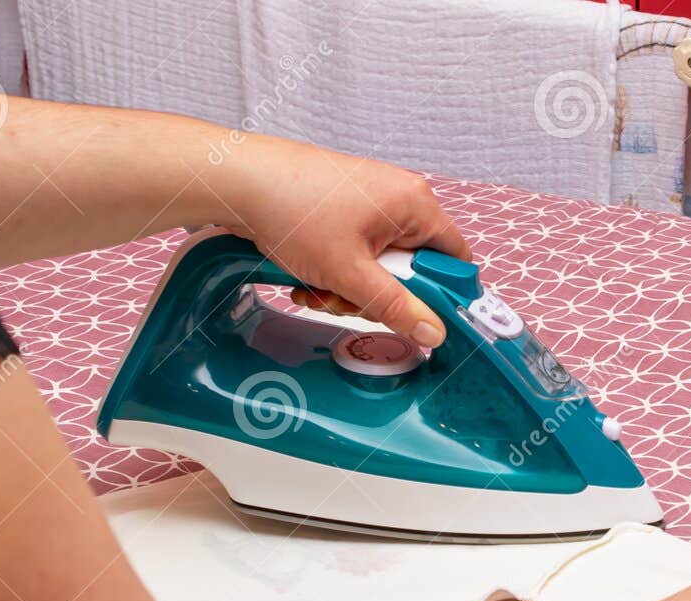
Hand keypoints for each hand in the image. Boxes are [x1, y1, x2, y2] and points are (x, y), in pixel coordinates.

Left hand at [215, 136, 470, 345]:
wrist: (236, 180)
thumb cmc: (293, 209)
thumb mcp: (350, 273)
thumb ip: (396, 307)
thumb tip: (433, 331)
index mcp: (415, 204)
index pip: (454, 258)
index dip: (442, 293)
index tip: (420, 317)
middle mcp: (398, 197)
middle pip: (413, 267)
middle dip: (380, 295)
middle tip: (350, 299)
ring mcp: (369, 202)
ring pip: (380, 266)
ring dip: (352, 290)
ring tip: (320, 288)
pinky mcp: (344, 208)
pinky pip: (357, 254)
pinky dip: (337, 273)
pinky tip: (309, 278)